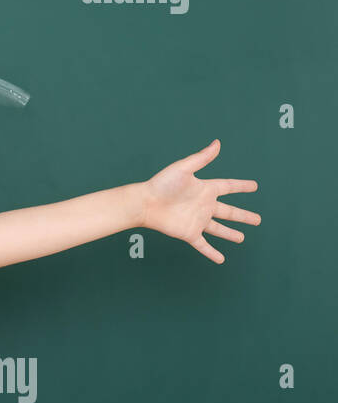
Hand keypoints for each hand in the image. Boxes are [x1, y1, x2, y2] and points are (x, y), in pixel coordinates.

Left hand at [140, 139, 259, 262]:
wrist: (144, 203)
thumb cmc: (161, 184)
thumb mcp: (183, 169)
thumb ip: (201, 158)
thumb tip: (217, 143)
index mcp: (204, 189)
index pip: (228, 187)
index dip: (241, 186)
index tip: (254, 186)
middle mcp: (203, 205)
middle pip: (229, 212)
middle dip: (243, 216)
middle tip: (258, 220)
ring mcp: (197, 220)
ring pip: (219, 229)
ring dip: (230, 234)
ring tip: (242, 238)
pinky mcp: (189, 233)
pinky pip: (203, 245)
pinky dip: (212, 253)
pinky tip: (221, 260)